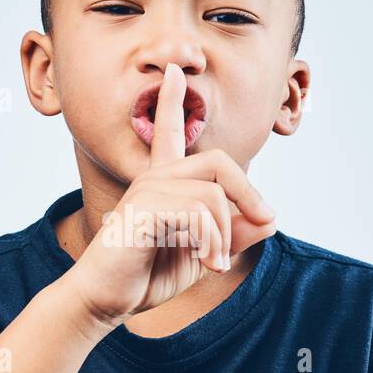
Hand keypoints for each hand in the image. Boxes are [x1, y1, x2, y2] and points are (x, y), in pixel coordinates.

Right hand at [64, 62, 276, 327]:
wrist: (104, 300)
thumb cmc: (144, 277)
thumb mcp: (201, 257)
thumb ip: (232, 237)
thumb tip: (268, 219)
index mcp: (163, 184)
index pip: (169, 133)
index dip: (172, 102)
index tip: (175, 72)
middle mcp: (154, 179)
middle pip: (217, 162)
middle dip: (249, 193)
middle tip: (266, 221)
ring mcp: (146, 190)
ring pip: (213, 194)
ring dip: (226, 234)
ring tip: (216, 263)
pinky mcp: (143, 209)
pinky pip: (199, 213)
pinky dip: (213, 242)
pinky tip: (207, 264)